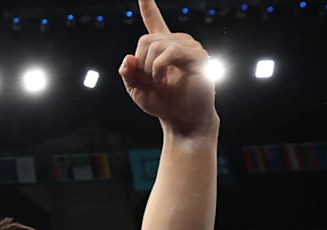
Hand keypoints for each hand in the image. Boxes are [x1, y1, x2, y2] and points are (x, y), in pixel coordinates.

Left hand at [118, 0, 217, 136]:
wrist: (183, 121)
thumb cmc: (163, 105)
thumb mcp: (137, 90)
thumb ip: (128, 73)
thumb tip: (128, 58)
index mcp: (163, 48)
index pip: (154, 22)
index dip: (148, 8)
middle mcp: (178, 43)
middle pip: (146, 40)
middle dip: (140, 64)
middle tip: (150, 81)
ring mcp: (190, 48)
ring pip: (156, 45)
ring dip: (149, 68)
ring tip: (159, 82)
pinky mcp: (198, 57)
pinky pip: (169, 52)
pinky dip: (158, 68)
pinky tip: (164, 80)